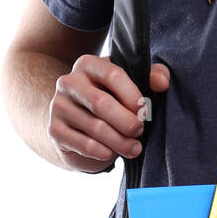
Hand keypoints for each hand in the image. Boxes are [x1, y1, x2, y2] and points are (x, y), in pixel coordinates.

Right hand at [48, 57, 169, 172]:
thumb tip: (161, 82)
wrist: (78, 120)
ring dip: (120, 142)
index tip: (145, 111)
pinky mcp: (55, 130)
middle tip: (140, 131)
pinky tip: (113, 153)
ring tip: (134, 148)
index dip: (133, 95)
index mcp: (88, 64)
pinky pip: (85, 144)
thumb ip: (153, 75)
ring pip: (95, 127)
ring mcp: (58, 106)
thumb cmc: (113, 97)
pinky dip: (104, 152)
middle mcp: (68, 82)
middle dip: (127, 122)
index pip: (113, 75)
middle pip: (101, 103)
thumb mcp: (133, 81)